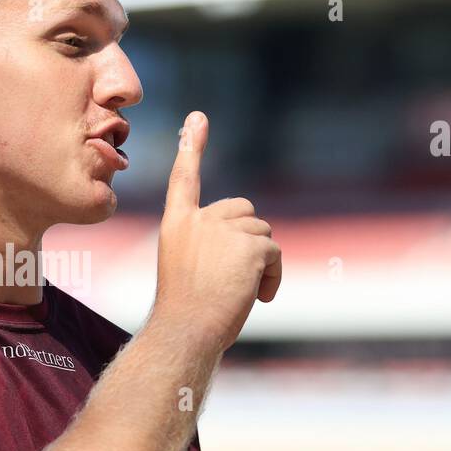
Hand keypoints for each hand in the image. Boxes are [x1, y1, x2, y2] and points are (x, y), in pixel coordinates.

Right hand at [152, 111, 280, 351]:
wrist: (186, 331)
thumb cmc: (186, 314)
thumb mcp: (189, 271)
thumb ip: (211, 248)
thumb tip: (256, 243)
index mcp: (176, 224)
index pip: (184, 178)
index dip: (191, 146)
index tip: (197, 118)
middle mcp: (198, 219)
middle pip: (243, 211)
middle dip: (250, 239)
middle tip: (238, 277)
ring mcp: (224, 229)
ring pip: (262, 234)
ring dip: (262, 264)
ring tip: (242, 294)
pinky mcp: (250, 245)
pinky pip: (275, 253)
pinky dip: (273, 277)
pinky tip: (258, 298)